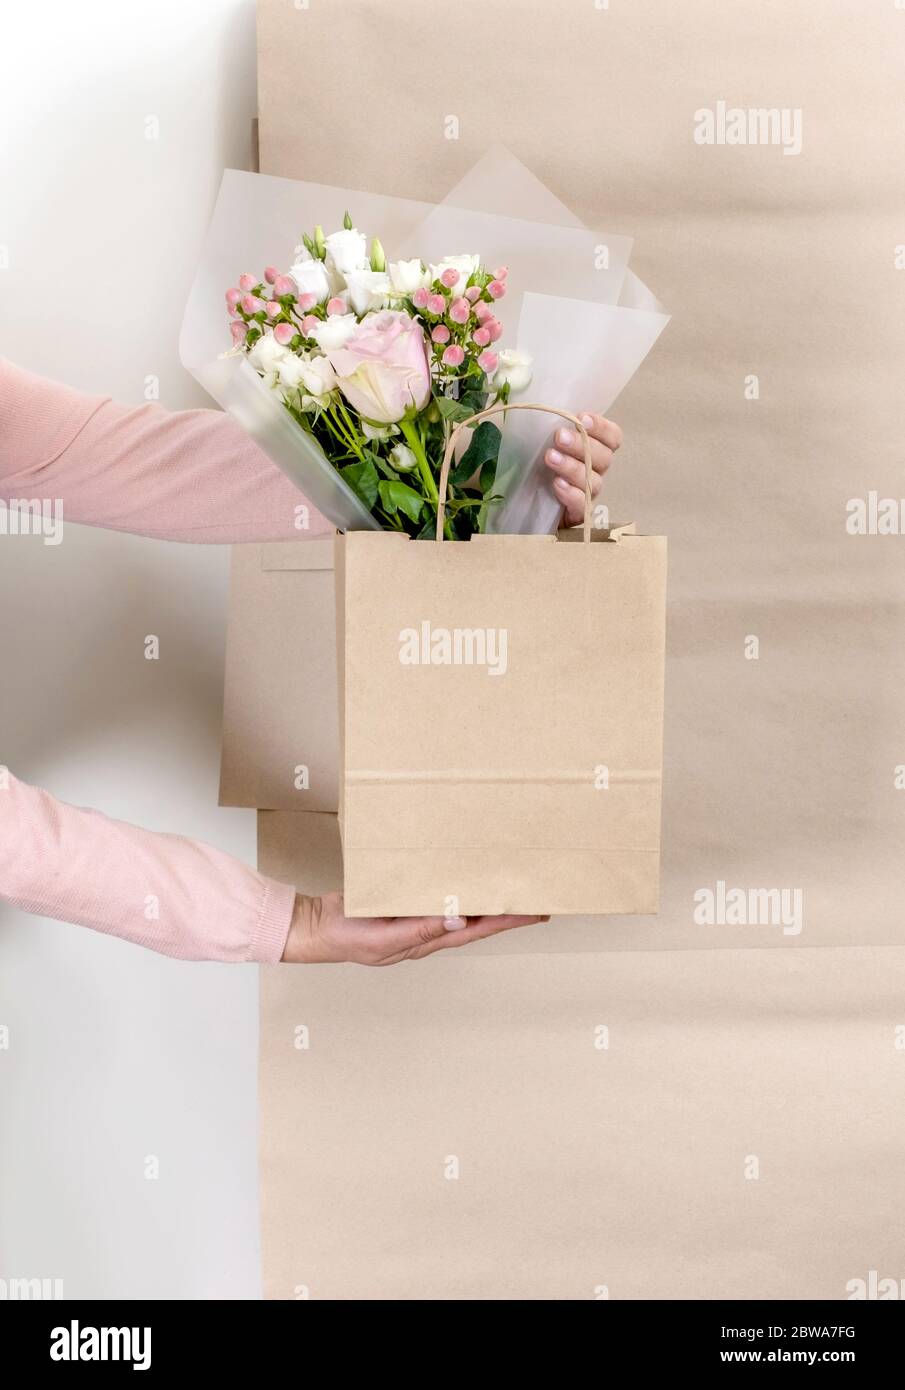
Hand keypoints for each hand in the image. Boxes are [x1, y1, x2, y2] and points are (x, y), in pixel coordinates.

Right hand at [281, 891, 546, 964]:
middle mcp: (430, 930)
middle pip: (478, 919)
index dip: (508, 921)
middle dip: (509, 910)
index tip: (536, 912)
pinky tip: (469, 876)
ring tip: (513, 885)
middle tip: (539, 897)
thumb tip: (459, 920)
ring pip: (462, 906)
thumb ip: (419, 931)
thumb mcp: (383, 939)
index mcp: (427, 941)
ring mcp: (419, 916)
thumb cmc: (346, 937)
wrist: (316, 927)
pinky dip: (458, 885)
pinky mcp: (406, 901)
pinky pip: (439, 893)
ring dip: (487, 897)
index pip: (478, 930)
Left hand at [544, 411, 622, 526]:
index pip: (612, 437)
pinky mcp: (577, 514)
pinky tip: (557, 484)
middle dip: (582, 444)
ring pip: (593, 480)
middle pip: (604, 457)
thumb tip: (538, 403)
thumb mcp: (538, 442)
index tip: (581, 417)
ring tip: (550, 458)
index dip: (602, 427)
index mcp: (593, 449)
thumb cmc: (534, 465)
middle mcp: (595, 470)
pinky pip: (583, 505)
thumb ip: (546, 426)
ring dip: (572, 467)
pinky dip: (571, 493)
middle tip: (559, 436)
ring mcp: (588, 493)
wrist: (520, 504)